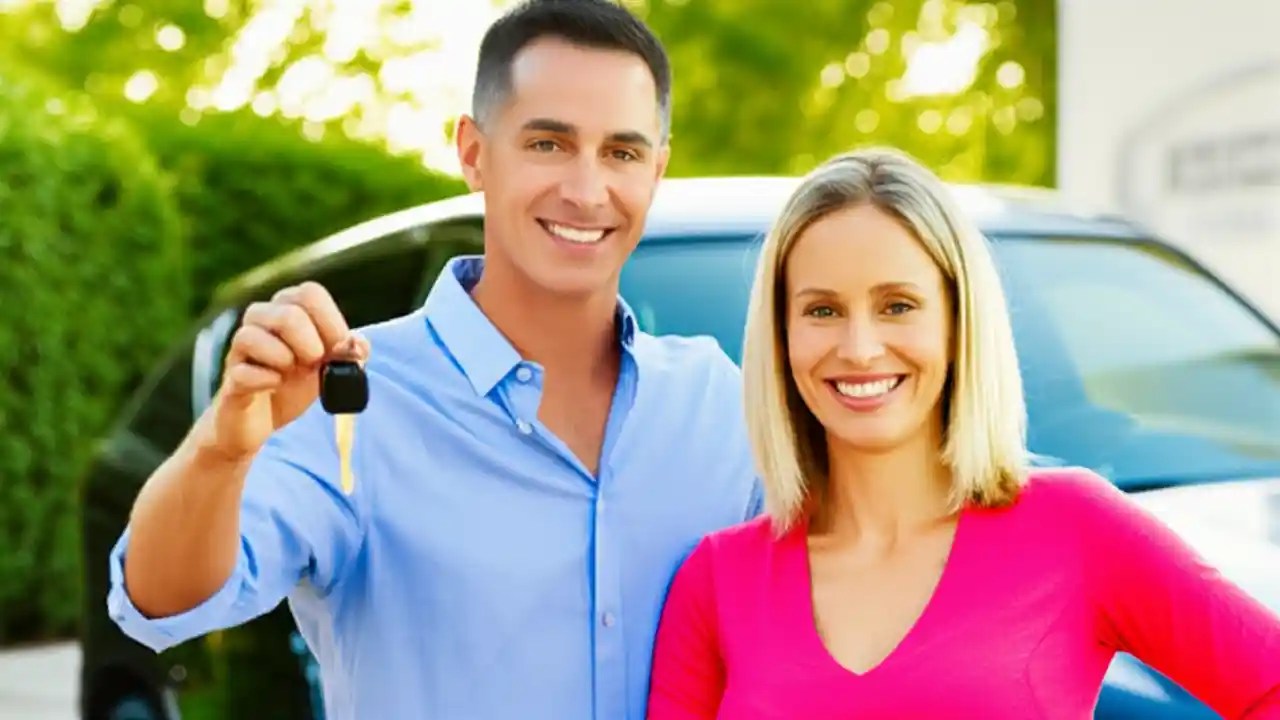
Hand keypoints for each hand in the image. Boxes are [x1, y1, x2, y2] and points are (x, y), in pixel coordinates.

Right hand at [203, 281, 369, 459]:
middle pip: (288, 313)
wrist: (263, 420)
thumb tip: (357, 343)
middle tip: (313, 363)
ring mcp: (240, 348)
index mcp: (288, 307)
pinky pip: (242, 372)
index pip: (310, 292)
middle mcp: (260, 320)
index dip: (331, 321)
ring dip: (284, 359)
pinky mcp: (230, 379)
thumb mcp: (330, 365)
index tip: (338, 348)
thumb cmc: (296, 383)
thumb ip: (349, 352)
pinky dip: (266, 380)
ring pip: (252, 336)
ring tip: (290, 373)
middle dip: (310, 344)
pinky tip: (275, 385)